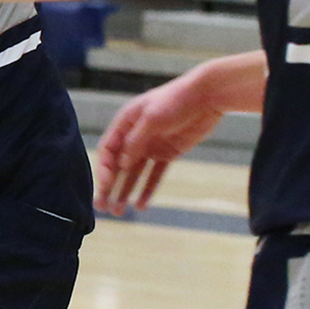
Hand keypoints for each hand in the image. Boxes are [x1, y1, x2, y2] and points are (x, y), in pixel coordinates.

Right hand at [94, 76, 221, 215]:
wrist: (207, 96)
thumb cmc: (176, 100)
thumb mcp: (152, 118)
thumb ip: (135, 141)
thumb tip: (121, 164)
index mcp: (125, 124)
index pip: (108, 151)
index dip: (104, 169)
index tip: (105, 186)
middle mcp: (134, 137)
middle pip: (118, 166)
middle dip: (109, 187)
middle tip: (102, 207)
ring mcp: (151, 146)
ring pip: (134, 174)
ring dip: (125, 192)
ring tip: (118, 212)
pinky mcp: (168, 153)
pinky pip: (155, 174)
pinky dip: (148, 189)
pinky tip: (141, 205)